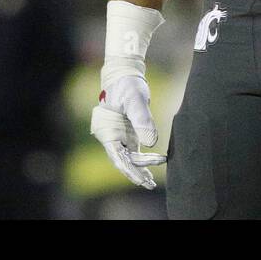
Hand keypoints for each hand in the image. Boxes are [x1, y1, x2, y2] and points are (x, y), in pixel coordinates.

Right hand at [91, 75, 166, 189]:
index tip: (139, 178)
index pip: (117, 156)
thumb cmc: (127, 86)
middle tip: (150, 184)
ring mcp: (121, 137)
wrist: (126, 75)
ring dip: (140, 169)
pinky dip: (143, 160)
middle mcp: (112, 137)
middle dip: (136, 173)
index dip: (128, 169)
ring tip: (151, 182)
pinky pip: (136, 151)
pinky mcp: (129, 134)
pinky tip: (152, 169)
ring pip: (130, 158)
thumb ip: (143, 121)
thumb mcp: (136, 100)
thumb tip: (151, 143)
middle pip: (124, 160)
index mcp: (108, 131)